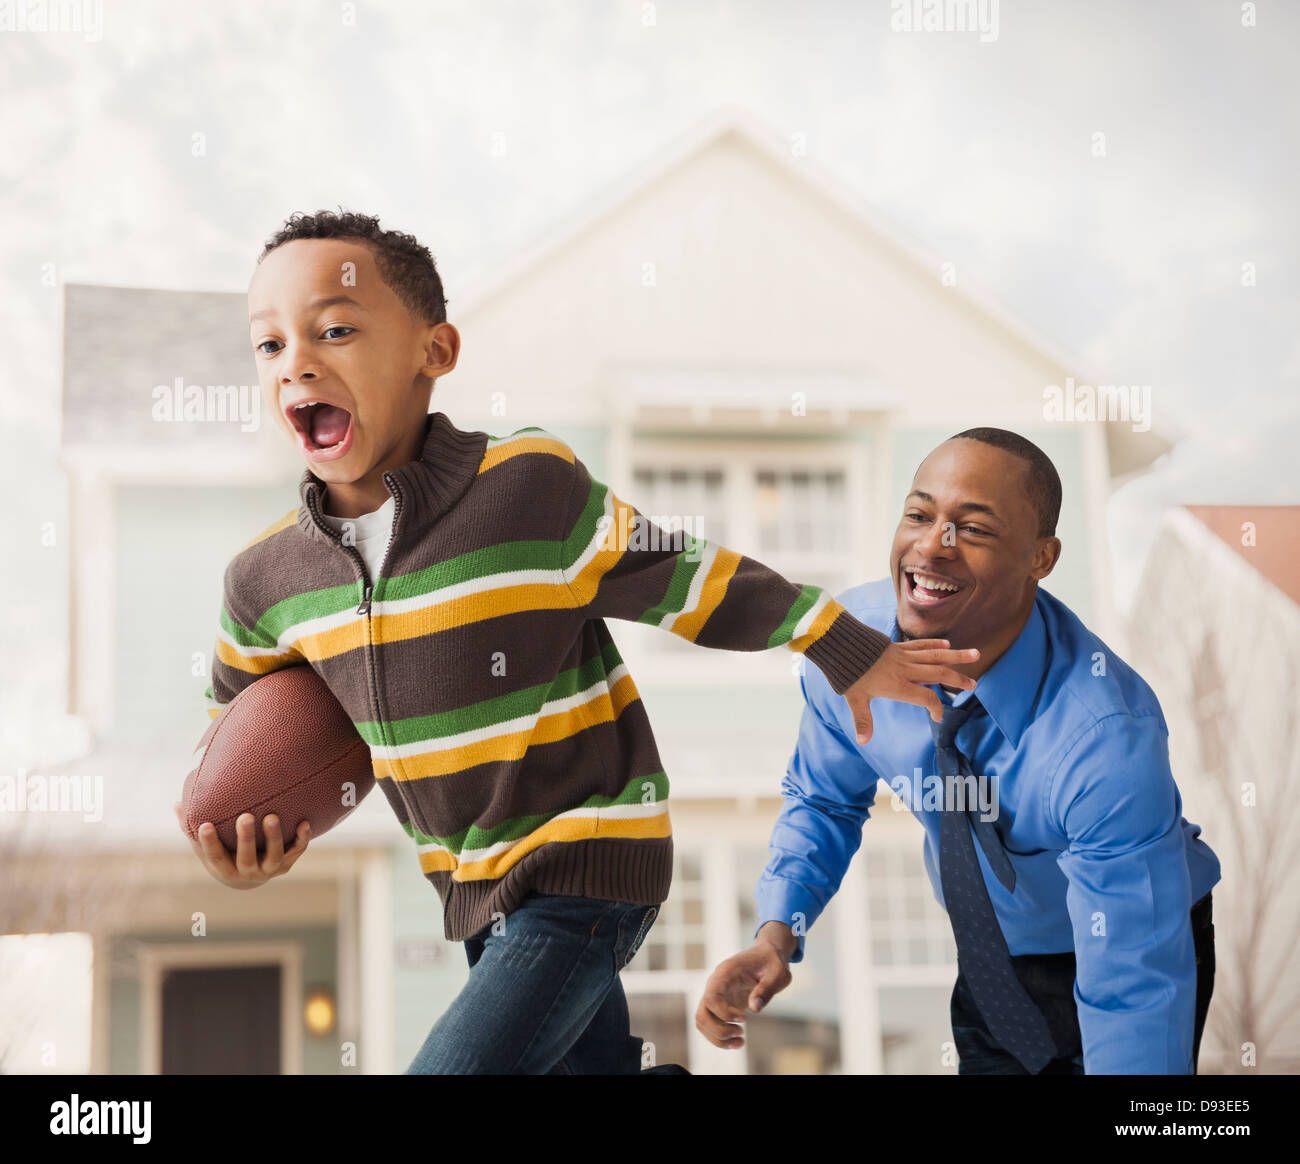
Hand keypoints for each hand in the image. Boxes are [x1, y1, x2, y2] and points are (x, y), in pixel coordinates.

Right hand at [173, 800, 309, 889]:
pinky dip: (301, 839)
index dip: (209, 843)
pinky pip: (296, 852)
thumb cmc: (223, 854)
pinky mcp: (286, 864)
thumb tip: (177, 803)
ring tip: (272, 816)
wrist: (248, 877)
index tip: (205, 825)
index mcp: (223, 869)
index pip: (214, 857)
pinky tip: (304, 822)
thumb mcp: (206, 846)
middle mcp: (247, 873)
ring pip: (274, 857)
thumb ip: (192, 828)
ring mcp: (268, 870)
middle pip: (246, 859)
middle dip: (246, 839)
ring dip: (274, 838)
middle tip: (246, 816)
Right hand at [695, 924, 794, 1048]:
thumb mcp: (778, 974)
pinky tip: (738, 1040)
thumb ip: (766, 990)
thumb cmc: (772, 963)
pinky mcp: (719, 1004)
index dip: (725, 1014)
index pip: (712, 997)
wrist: (767, 955)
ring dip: (718, 1037)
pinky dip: (720, 1036)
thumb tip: (754, 1009)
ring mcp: (715, 994)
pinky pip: (710, 1023)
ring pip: (702, 1021)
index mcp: (726, 973)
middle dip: (719, 1031)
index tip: (744, 1019)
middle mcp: (715, 984)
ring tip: (740, 1042)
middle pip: (702, 1013)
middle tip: (741, 1033)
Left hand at [843, 639, 978, 744]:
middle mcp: (905, 670)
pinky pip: (920, 645)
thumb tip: (863, 742)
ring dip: (956, 656)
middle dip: (958, 679)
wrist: (841, 646)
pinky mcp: (898, 646)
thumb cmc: (849, 675)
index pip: (926, 697)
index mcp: (897, 685)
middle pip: (938, 673)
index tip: (938, 716)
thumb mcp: (855, 700)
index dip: (936, 708)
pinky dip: (934, 644)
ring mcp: (903, 656)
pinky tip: (947, 644)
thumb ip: (863, 721)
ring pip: (935, 655)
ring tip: (976, 654)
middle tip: (974, 685)